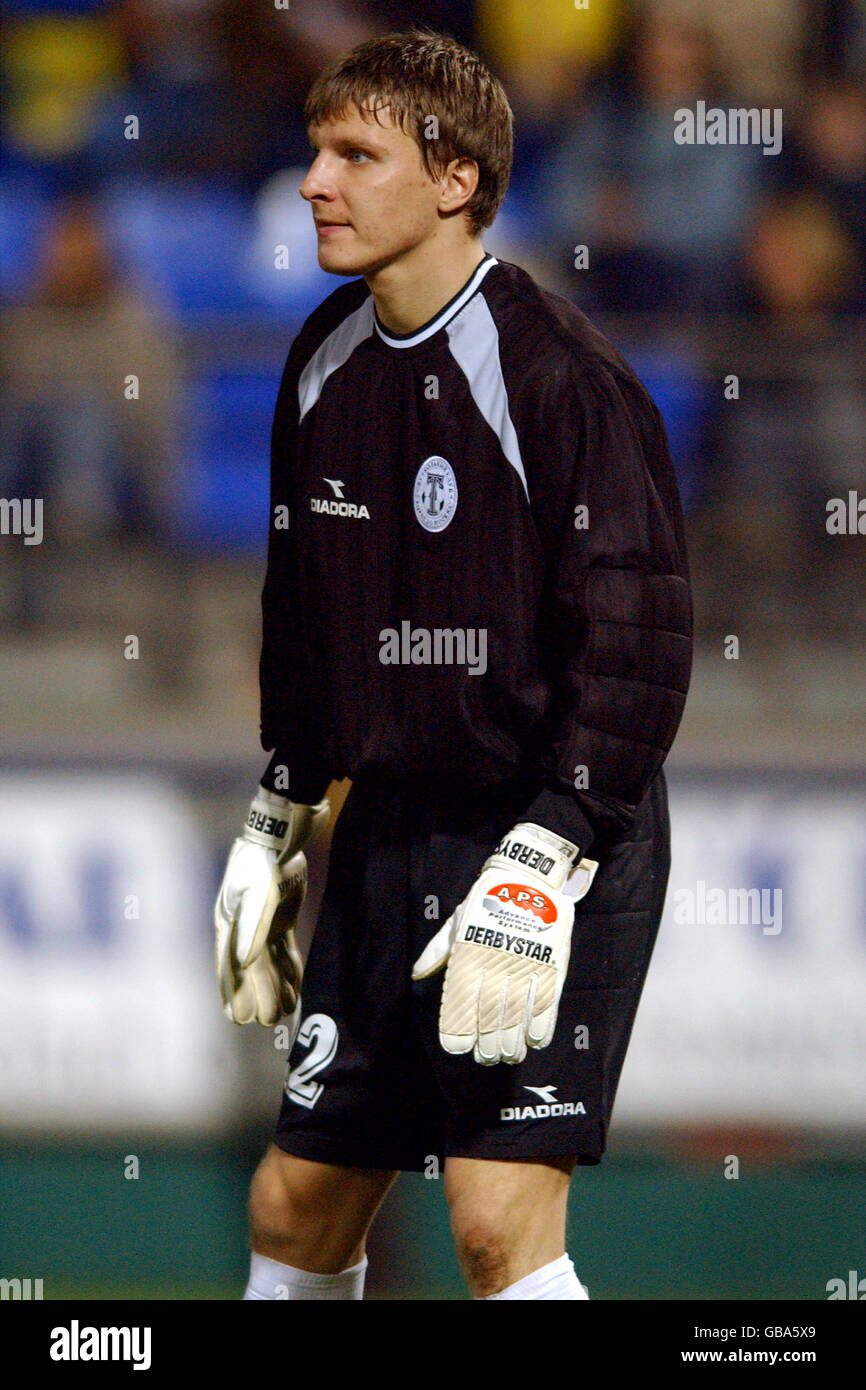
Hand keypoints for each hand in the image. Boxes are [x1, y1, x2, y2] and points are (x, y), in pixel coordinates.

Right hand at [214, 788, 328, 1028]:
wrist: (280, 833)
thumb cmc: (263, 862)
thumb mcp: (259, 895)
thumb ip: (253, 930)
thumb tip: (246, 964)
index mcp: (228, 924)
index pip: (232, 966)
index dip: (236, 993)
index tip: (241, 1018)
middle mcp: (241, 928)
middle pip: (249, 969)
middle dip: (258, 996)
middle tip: (267, 1023)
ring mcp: (261, 923)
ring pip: (268, 962)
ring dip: (277, 985)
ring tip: (286, 1011)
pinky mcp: (279, 916)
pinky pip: (283, 948)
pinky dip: (289, 967)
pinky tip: (296, 985)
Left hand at [412, 823, 597, 1064]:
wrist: (527, 878)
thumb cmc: (486, 900)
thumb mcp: (457, 921)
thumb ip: (437, 951)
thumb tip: (417, 975)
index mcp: (469, 953)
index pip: (459, 1002)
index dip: (458, 1031)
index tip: (457, 1048)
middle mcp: (495, 963)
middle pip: (490, 1017)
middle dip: (487, 1044)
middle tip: (486, 1058)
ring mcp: (525, 965)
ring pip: (518, 1016)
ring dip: (512, 1042)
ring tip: (508, 1056)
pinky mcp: (550, 965)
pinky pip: (546, 1004)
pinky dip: (540, 1027)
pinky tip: (533, 1041)